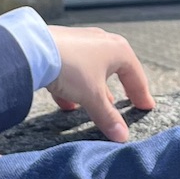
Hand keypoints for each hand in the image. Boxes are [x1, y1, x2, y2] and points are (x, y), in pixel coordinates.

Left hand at [46, 24, 155, 141]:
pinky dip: (74, 86)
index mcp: (118, 50)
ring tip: (94, 107)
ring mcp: (81, 42)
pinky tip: (67, 103)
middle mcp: (102, 42)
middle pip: (116, 70)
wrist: (33, 49)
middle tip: (126, 104)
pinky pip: (74, 68)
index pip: (136, 76)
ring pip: (93, 69)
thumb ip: (108, 117)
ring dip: (94, 89)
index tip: (146, 107)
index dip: (141, 94)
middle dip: (119, 90)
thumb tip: (123, 137)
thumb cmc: (72, 69)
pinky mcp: (61, 45)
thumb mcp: (93, 97)